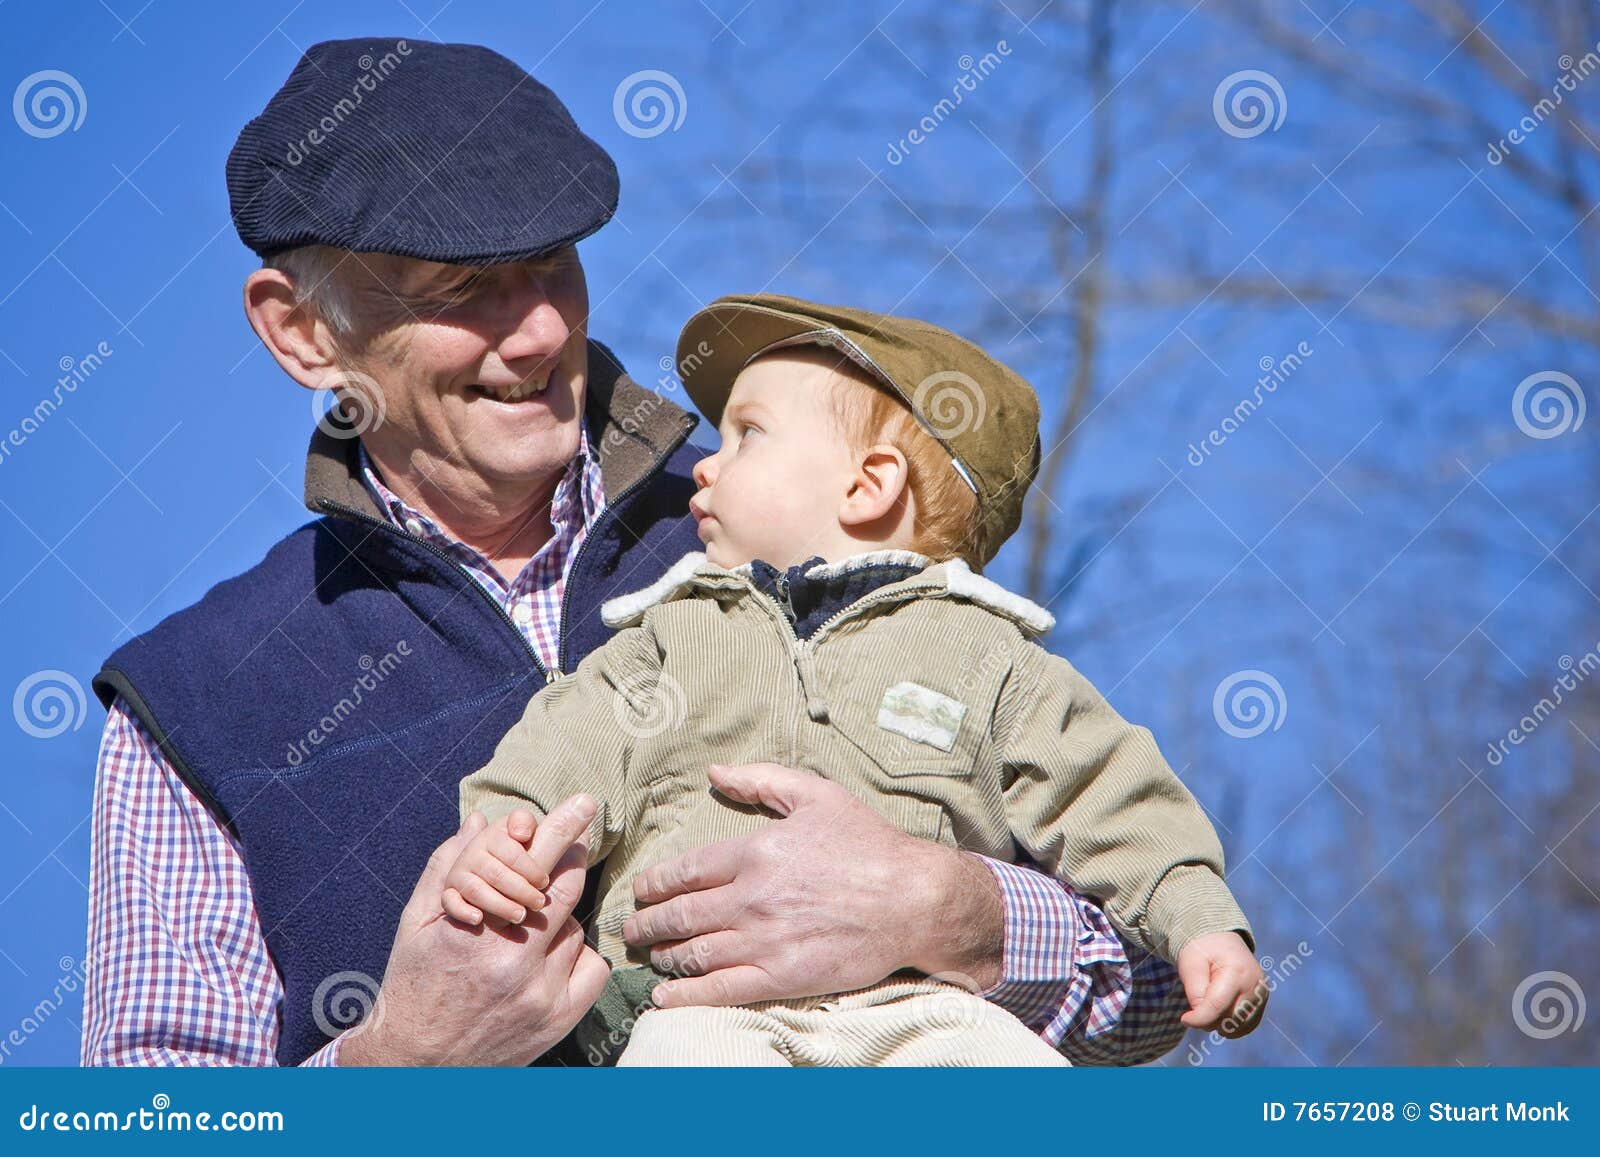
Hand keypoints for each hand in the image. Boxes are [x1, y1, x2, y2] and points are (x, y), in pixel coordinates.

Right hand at [339, 794, 609, 1065]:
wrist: (417, 1064)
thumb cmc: (414, 983)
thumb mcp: (416, 923)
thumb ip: (448, 867)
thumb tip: (479, 820)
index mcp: (477, 932)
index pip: (534, 864)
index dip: (562, 828)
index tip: (585, 802)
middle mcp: (514, 962)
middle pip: (566, 889)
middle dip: (570, 861)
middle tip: (571, 845)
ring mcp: (542, 994)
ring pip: (575, 928)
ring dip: (559, 919)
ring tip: (527, 931)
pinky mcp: (560, 1019)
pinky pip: (592, 965)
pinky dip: (576, 955)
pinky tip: (548, 960)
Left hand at [621, 761, 1005, 1007]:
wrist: (914, 899)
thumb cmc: (868, 844)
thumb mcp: (816, 796)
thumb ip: (762, 781)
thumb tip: (715, 773)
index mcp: (754, 851)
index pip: (684, 871)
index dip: (655, 884)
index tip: (643, 891)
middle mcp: (749, 897)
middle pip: (679, 915)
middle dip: (648, 923)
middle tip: (632, 929)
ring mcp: (763, 940)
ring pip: (692, 953)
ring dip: (663, 956)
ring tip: (650, 956)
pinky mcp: (780, 977)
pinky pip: (718, 990)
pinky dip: (684, 995)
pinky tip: (665, 996)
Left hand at [1177, 931, 1267, 1036]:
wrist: (1221, 941)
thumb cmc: (1203, 950)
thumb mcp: (1191, 964)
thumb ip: (1195, 991)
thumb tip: (1202, 1018)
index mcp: (1238, 971)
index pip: (1218, 1006)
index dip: (1199, 1018)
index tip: (1184, 1019)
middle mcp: (1256, 986)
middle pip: (1229, 1020)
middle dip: (1209, 1019)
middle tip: (1196, 1005)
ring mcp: (1261, 996)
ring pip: (1237, 1028)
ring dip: (1219, 1023)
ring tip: (1209, 1002)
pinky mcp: (1261, 1004)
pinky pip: (1244, 1026)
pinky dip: (1229, 1024)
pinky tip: (1219, 1009)